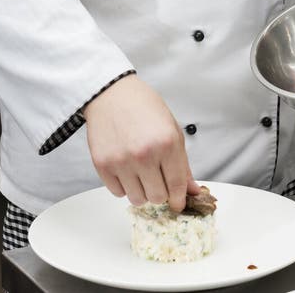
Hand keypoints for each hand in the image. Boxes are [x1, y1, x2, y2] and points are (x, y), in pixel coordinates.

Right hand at [83, 74, 200, 211]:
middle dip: (161, 192)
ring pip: (137, 199)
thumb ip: (182, 162)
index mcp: (167, 143)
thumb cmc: (143, 106)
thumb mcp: (171, 128)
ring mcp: (122, 160)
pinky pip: (117, 193)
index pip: (177, 186)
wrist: (111, 93)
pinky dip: (124, 186)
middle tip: (157, 179)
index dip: (179, 199)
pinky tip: (126, 169)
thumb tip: (192, 190)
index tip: (177, 202)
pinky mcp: (103, 164)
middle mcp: (144, 154)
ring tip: (140, 173)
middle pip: (157, 197)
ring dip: (141, 191)